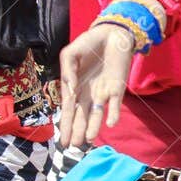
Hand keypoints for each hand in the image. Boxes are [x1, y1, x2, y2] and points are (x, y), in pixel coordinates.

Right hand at [59, 22, 134, 148]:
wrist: (111, 34)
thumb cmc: (88, 43)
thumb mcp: (70, 53)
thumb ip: (67, 70)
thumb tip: (70, 88)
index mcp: (74, 88)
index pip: (68, 110)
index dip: (65, 125)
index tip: (63, 141)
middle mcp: (88, 94)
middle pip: (81, 117)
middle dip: (77, 131)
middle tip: (74, 146)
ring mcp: (103, 93)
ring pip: (97, 114)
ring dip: (94, 127)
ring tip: (89, 140)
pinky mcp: (118, 88)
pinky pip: (115, 103)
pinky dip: (113, 113)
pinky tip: (110, 123)